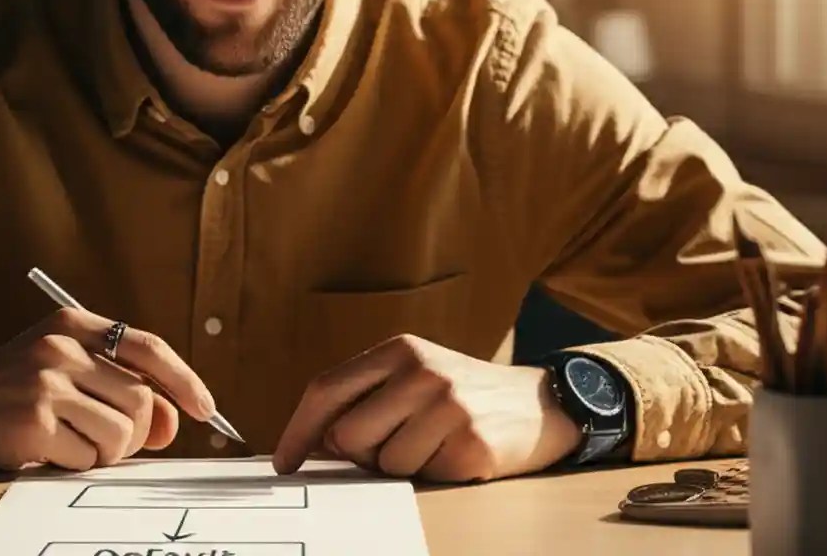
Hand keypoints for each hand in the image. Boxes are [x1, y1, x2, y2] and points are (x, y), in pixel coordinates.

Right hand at [0, 308, 215, 471]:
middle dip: (136, 434)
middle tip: (109, 442)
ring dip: (106, 452)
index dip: (183, 380)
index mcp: (72, 324)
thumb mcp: (63, 371)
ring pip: (121, 434)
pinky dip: (76, 464)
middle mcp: (60, 347)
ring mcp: (45, 383)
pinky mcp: (33, 421)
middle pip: (141, 400)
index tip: (204, 410)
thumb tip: (171, 423)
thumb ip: (118, 387)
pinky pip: (87, 458)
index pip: (147, 347)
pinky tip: (47, 450)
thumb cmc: (11, 391)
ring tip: (73, 443)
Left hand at [272, 335, 582, 481]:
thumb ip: (366, 399)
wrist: (541, 403)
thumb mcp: (414, 376)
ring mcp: (448, 406)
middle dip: (360, 453)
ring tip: (433, 444)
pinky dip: (432, 474)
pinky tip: (454, 453)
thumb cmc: (464, 393)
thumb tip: (316, 443)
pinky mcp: (471, 442)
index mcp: (399, 350)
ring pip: (383, 464)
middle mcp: (422, 372)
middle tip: (394, 444)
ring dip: (400, 466)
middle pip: (347, 435)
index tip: (285, 461)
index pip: (326, 389)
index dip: (298, 430)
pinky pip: (420, 478)